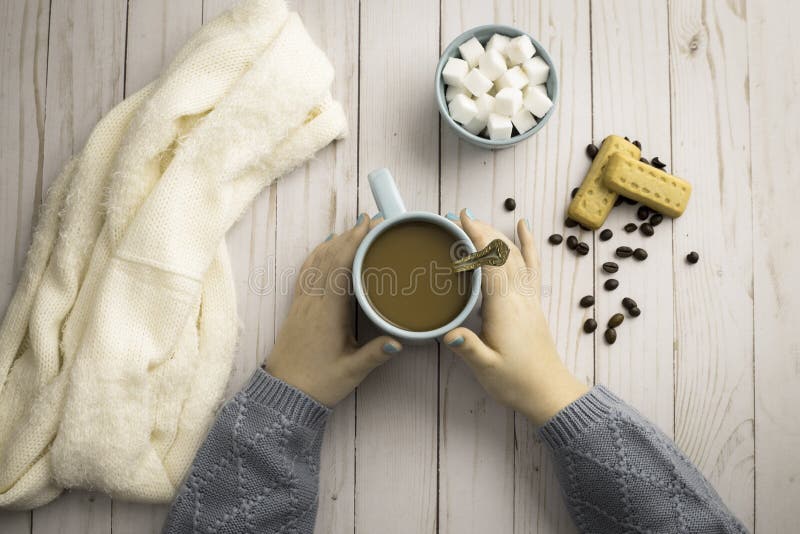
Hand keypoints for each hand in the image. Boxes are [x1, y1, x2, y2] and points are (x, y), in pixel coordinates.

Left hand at [265, 214, 400, 406]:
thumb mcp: (351, 371)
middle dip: (352, 235)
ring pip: (317, 261)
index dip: (356, 242)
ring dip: (336, 241)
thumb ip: (375, 355)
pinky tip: (326, 247)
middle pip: (330, 256)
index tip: (373, 225)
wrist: (283, 395)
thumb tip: (400, 341)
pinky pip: (307, 271)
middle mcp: (312, 301)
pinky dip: (318, 254)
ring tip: (356, 228)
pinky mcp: (297, 307)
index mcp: (327, 312)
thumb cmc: (318, 383)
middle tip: (373, 220)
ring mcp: (302, 302)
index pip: (341, 266)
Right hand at [443, 210, 587, 424]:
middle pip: (501, 253)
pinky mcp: (533, 303)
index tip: (458, 220)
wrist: (548, 392)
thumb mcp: (486, 369)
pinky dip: (528, 244)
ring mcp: (528, 298)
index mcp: (505, 309)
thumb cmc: (516, 382)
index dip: (475, 239)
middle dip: (479, 230)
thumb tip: (447, 332)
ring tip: (476, 220)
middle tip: (456, 217)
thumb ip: (468, 348)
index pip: (489, 264)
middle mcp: (519, 297)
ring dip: (496, 234)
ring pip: (515, 256)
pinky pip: (532, 266)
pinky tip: (524, 227)